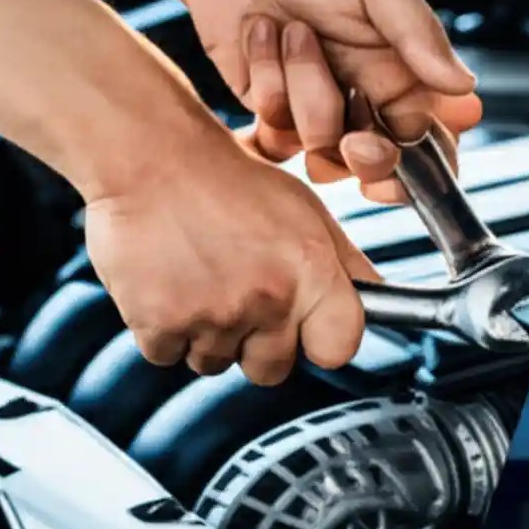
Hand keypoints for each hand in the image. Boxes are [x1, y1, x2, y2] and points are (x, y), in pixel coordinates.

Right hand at [84, 136, 378, 384]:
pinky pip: (167, 356)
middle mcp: (268, 298)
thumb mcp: (307, 211)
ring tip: (200, 281)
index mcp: (312, 271)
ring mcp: (213, 316)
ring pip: (215, 363)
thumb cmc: (231, 181)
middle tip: (239, 296)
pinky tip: (168, 285)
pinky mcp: (158, 324)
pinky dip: (164, 331)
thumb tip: (375, 299)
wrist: (153, 159)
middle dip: (257, 345)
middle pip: (271, 369)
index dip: (321, 341)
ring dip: (208, 336)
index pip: (339, 349)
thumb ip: (344, 264)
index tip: (307, 330)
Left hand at [183, 0, 482, 201]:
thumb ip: (420, 34)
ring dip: (304, 88)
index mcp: (404, 74)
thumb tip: (464, 86)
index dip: (430, 164)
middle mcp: (365, 100)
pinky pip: (276, 133)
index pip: (432, 141)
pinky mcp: (272, 115)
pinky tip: (260, 35)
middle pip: (381, 166)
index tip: (411, 156)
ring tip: (291, 30)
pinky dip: (266, 81)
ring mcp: (317, 111)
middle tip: (355, 141)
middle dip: (370, 159)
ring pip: (323, 147)